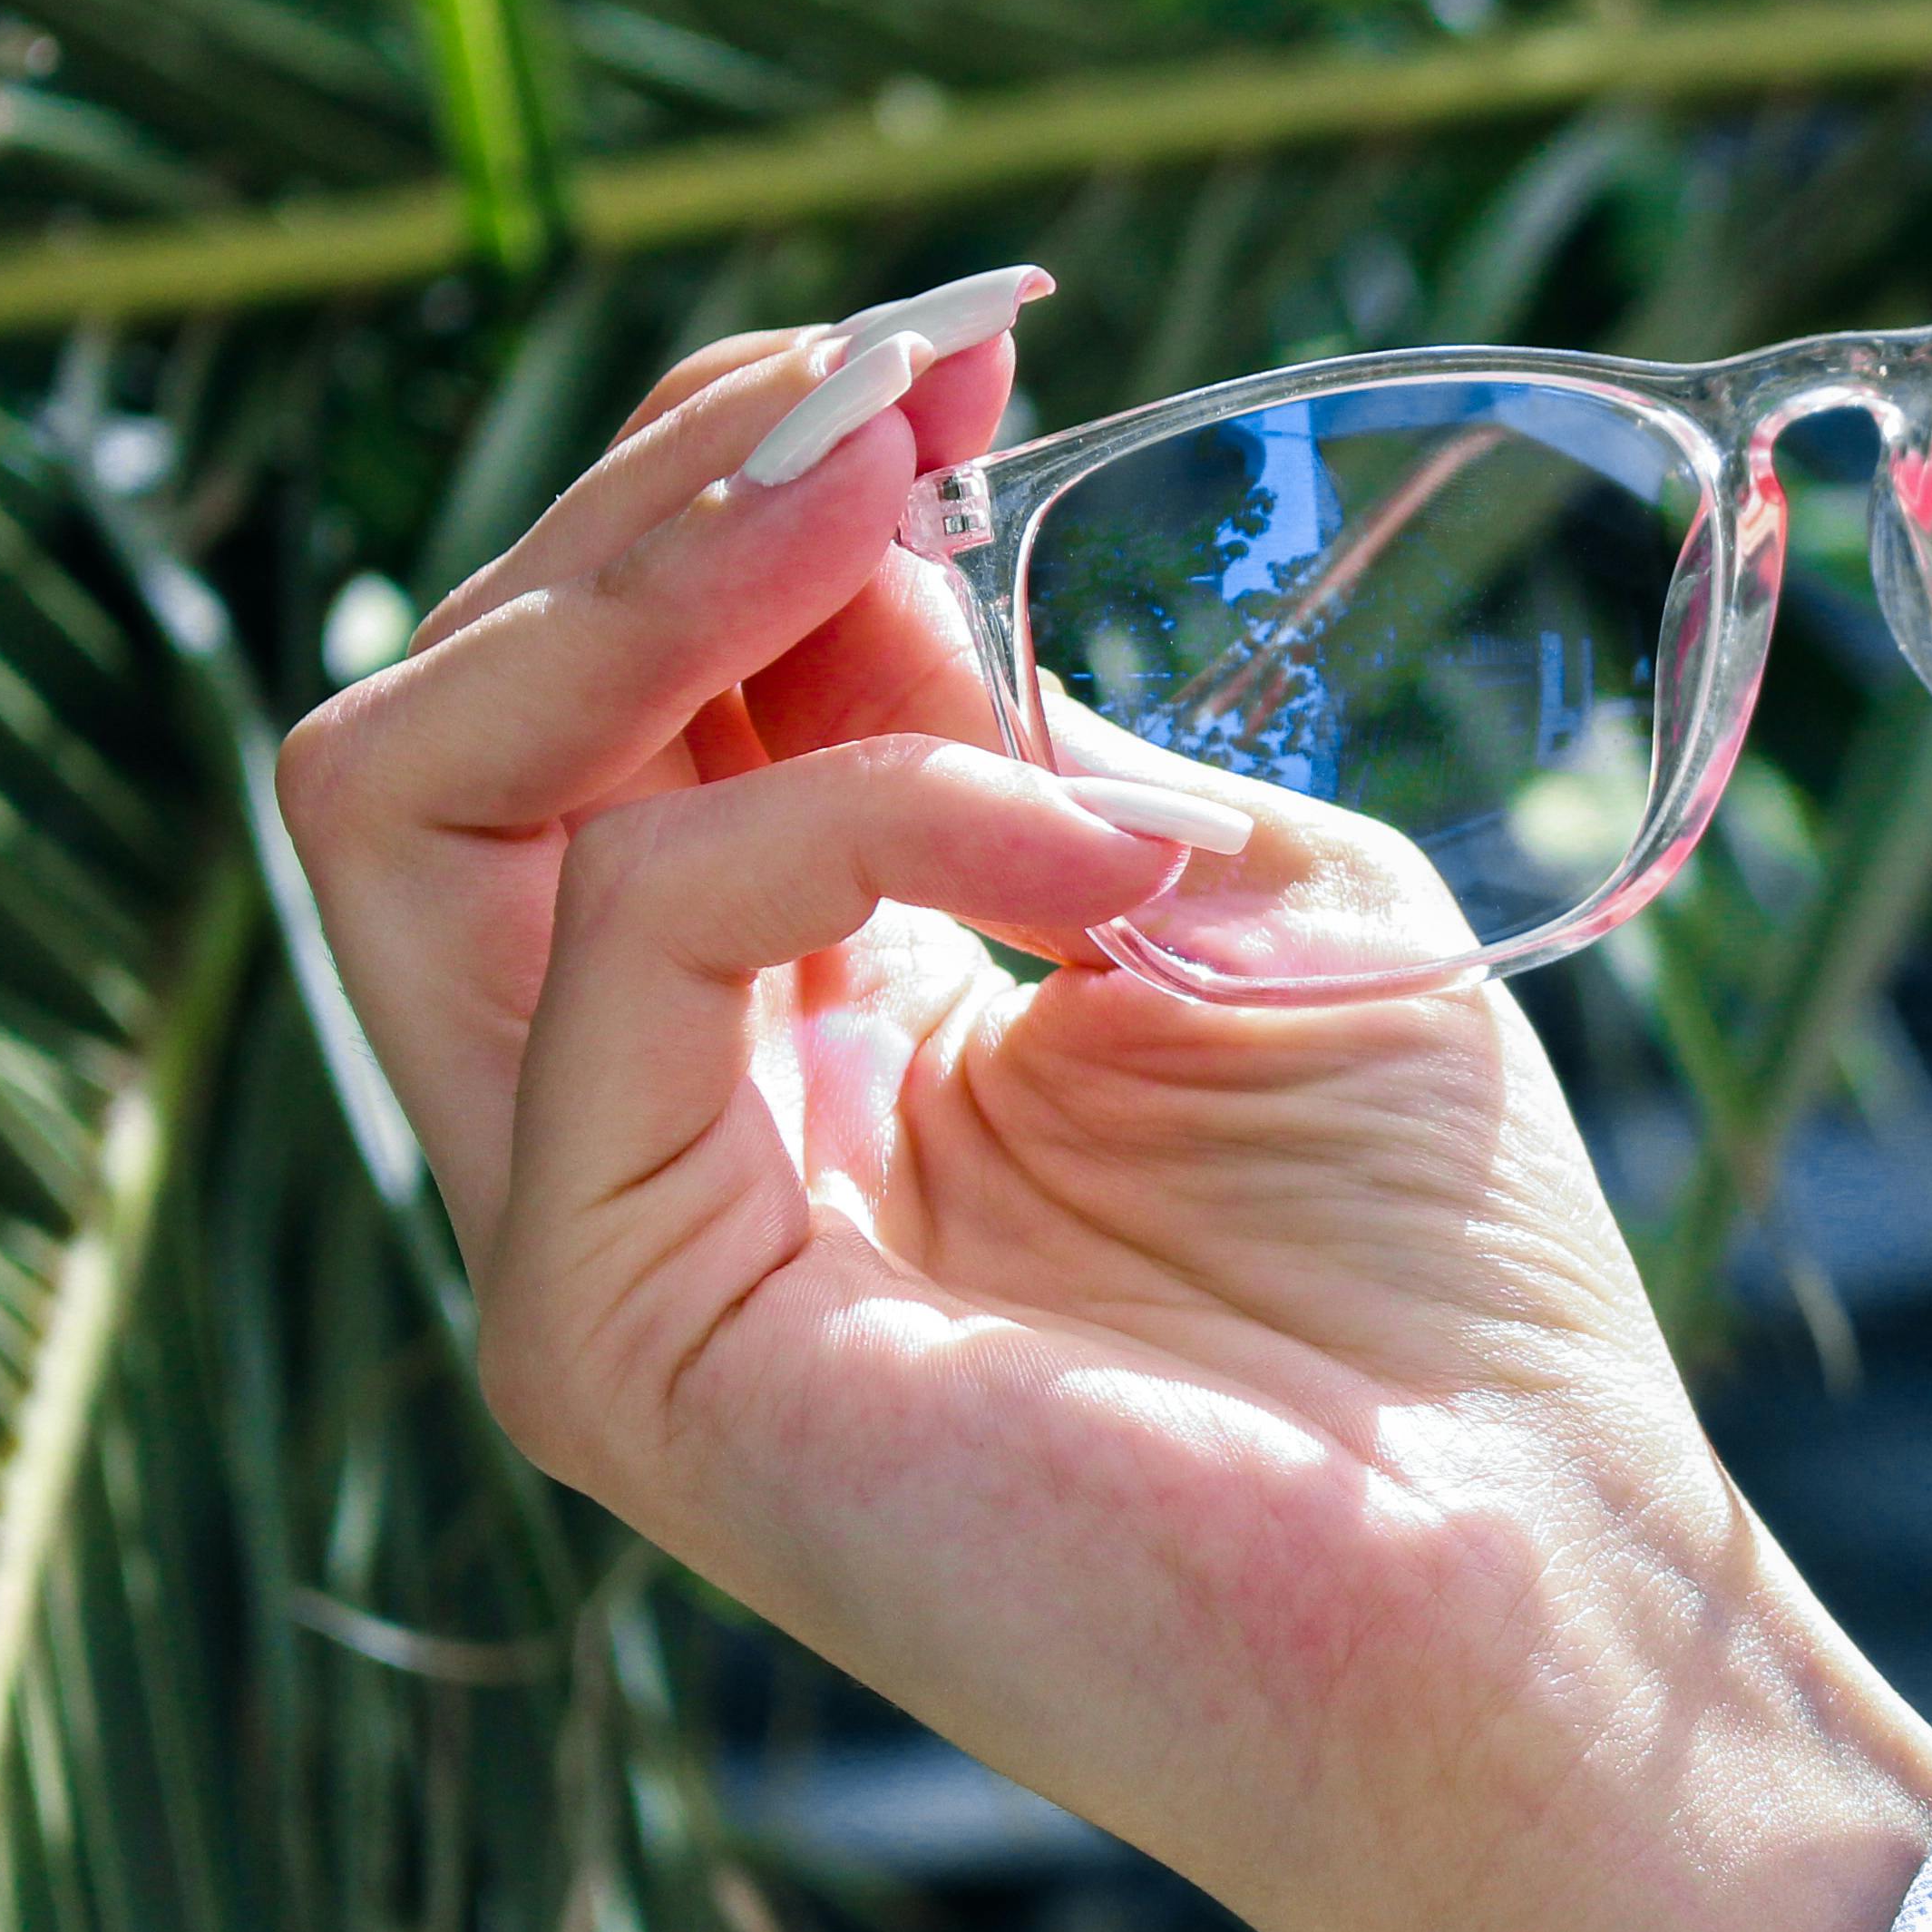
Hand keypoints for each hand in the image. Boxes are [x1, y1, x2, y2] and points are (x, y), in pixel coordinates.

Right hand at [274, 308, 1931, 1931]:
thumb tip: (843, 471)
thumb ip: (984, 720)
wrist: (1529, 1579)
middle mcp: (635, 1116)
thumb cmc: (1424, 1270)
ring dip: (651, 576)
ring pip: (402, 795)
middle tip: (887, 388)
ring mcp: (590, 1236)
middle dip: (648, 493)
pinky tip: (1090, 855)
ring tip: (886, 486)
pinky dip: (856, 815)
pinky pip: (623, 939)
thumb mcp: (1203, 882)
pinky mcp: (613, 1338)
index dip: (744, 475)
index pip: (618, 690)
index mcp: (765, 1015)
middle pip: (444, 716)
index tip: (954, 352)